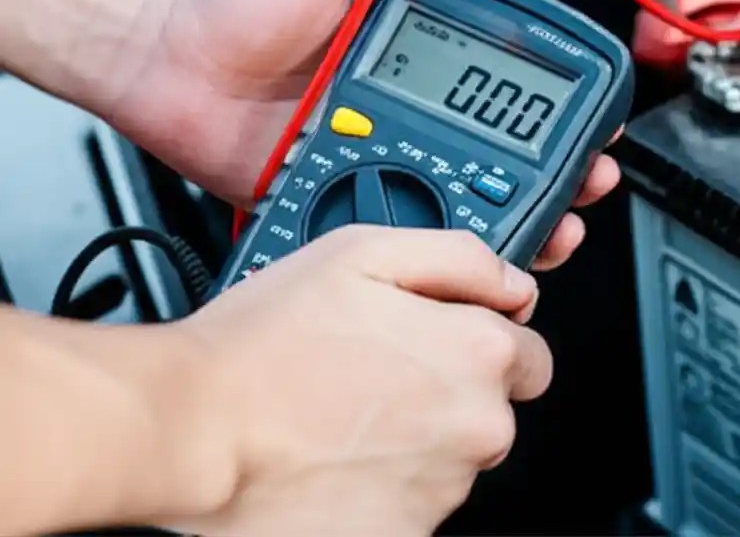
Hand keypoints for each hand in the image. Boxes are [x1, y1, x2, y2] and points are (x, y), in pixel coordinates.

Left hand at [114, 0, 619, 269]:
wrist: (158, 55)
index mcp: (405, 54)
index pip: (495, 85)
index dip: (549, 106)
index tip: (588, 118)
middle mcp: (397, 109)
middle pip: (495, 153)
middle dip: (555, 173)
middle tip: (588, 181)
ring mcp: (371, 157)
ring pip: (458, 199)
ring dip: (514, 218)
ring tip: (553, 225)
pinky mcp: (336, 195)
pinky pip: (393, 224)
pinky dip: (434, 243)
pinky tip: (473, 248)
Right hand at [167, 226, 550, 536]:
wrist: (191, 429)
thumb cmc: (265, 344)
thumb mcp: (364, 252)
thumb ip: (460, 258)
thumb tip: (513, 280)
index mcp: (477, 352)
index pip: (526, 350)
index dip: (477, 339)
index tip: (433, 340)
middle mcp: (477, 425)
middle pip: (491, 407)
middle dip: (447, 390)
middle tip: (372, 376)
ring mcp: (443, 488)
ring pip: (450, 457)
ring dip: (412, 438)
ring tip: (339, 416)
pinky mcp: (405, 532)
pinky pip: (412, 503)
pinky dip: (383, 487)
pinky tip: (335, 459)